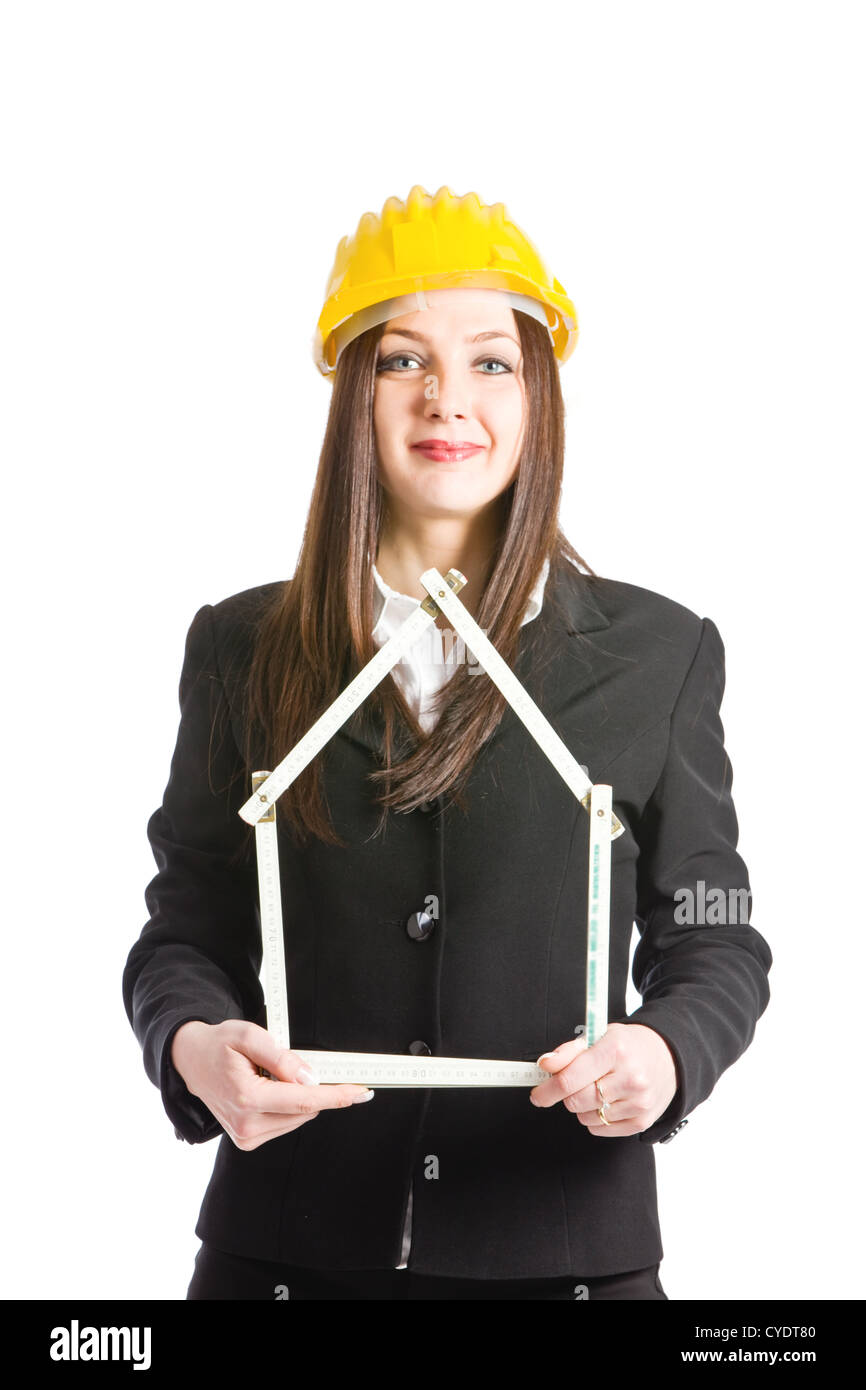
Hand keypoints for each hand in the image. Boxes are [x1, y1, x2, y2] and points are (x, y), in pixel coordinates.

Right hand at [170, 1020, 374, 1150]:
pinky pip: (286, 1122)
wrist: (191, 1062)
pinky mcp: (248, 1140)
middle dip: (316, 1089)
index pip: (303, 1101)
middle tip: (307, 1066)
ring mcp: (246, 1137)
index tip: (360, 1092)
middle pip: (305, 1110)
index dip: (336, 1096)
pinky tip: (269, 1089)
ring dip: (298, 1096)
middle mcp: (246, 1124)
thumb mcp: (248, 1035)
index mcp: (246, 1098)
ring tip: (269, 1075)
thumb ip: (281, 1056)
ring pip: (298, 1117)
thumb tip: (310, 1077)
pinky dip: (288, 1105)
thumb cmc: (218, 1045)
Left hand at [529, 1023, 677, 1136]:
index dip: (547, 1089)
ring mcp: (638, 1102)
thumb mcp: (599, 1036)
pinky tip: (608, 1101)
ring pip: (586, 1117)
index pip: (570, 1078)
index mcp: (615, 1050)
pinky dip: (596, 1118)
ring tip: (597, 1087)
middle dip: (566, 1094)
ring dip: (582, 1106)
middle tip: (571, 1084)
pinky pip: (601, 1129)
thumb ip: (569, 1051)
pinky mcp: (642, 1121)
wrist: (670, 1057)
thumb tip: (545, 1064)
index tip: (537, 1094)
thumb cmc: (630, 1045)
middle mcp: (630, 1077)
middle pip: (576, 1101)